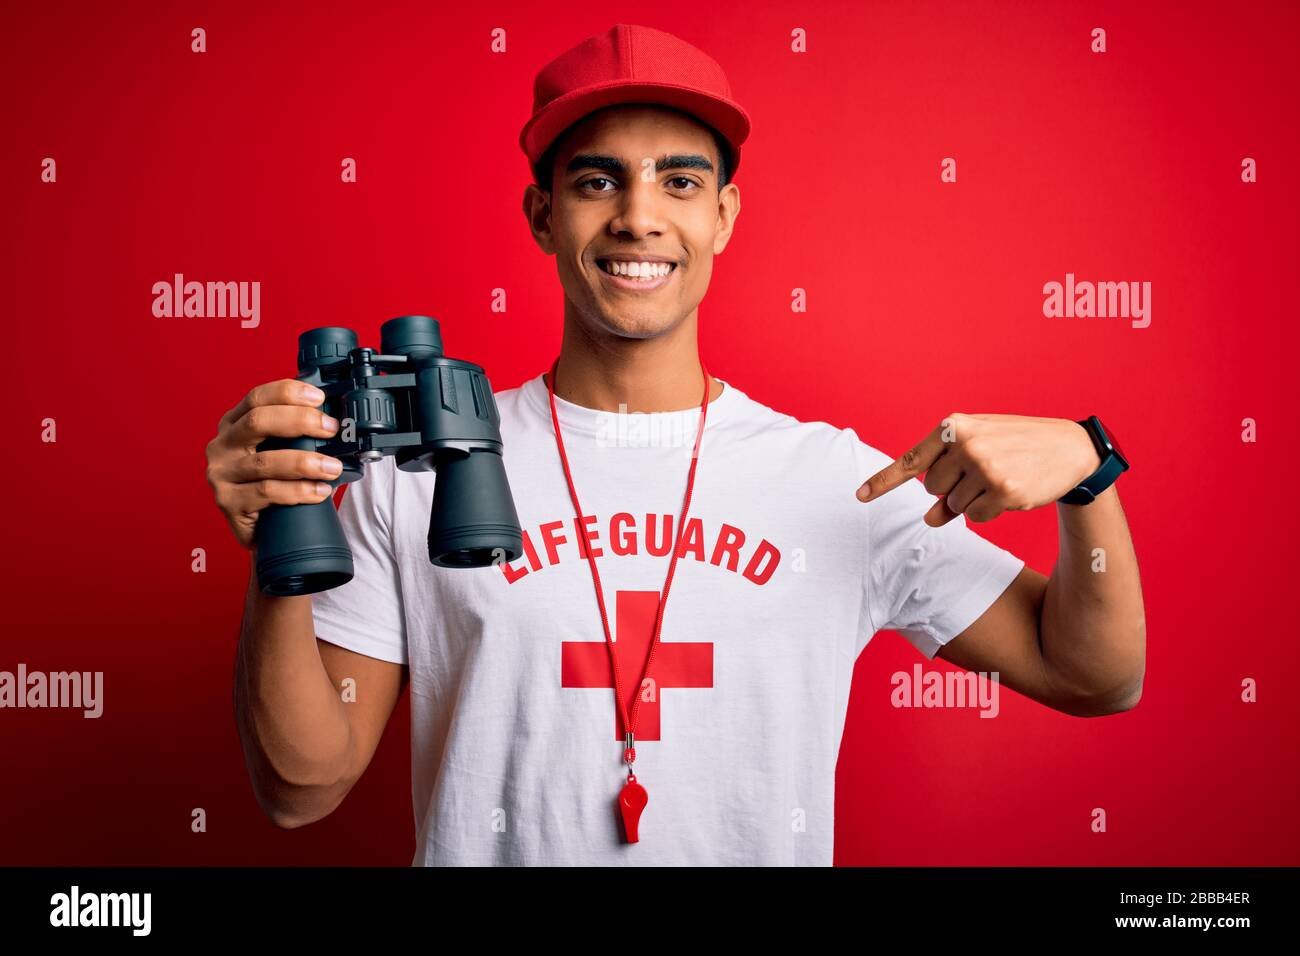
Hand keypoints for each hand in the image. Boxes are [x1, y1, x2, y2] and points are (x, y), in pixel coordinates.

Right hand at [205, 379, 343, 549]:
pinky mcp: (228, 502)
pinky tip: (319, 491)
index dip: (288, 393)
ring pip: (265, 462)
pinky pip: (267, 492)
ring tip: (333, 468)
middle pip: (257, 422)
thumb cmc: (277, 484)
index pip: (257, 398)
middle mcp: (222, 446)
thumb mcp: (282, 451)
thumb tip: (337, 423)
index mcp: (234, 424)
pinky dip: (299, 491)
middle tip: (330, 428)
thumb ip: (297, 435)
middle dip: (300, 421)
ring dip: (305, 462)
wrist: (265, 531)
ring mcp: (221, 475)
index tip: (319, 398)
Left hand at [855, 413, 1101, 525]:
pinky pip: (975, 517)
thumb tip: (929, 519)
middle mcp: (966, 444)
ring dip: (971, 501)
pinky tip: (1010, 492)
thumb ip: (948, 479)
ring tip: (1000, 479)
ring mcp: (984, 468)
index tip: (859, 497)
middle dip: (951, 489)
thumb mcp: (979, 450)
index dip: (883, 481)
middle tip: (983, 473)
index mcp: (955, 426)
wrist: (1070, 449)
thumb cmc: (1017, 446)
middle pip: (932, 488)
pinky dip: (988, 512)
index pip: (911, 460)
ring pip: (953, 506)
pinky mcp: (1002, 491)